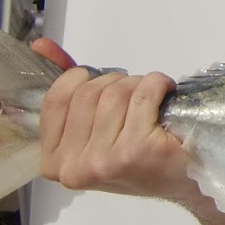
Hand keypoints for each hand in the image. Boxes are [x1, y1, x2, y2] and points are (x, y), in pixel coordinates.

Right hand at [31, 37, 192, 201]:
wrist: (183, 178)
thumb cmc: (139, 155)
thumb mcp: (94, 129)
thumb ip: (67, 90)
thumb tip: (41, 46)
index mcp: (55, 161)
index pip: (56, 99)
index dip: (81, 80)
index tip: (103, 85)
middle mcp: (75, 165)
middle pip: (88, 92)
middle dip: (115, 83)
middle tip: (134, 97)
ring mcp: (105, 160)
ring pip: (115, 91)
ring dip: (139, 84)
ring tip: (151, 102)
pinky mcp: (137, 150)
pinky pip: (144, 93)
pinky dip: (158, 84)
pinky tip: (166, 94)